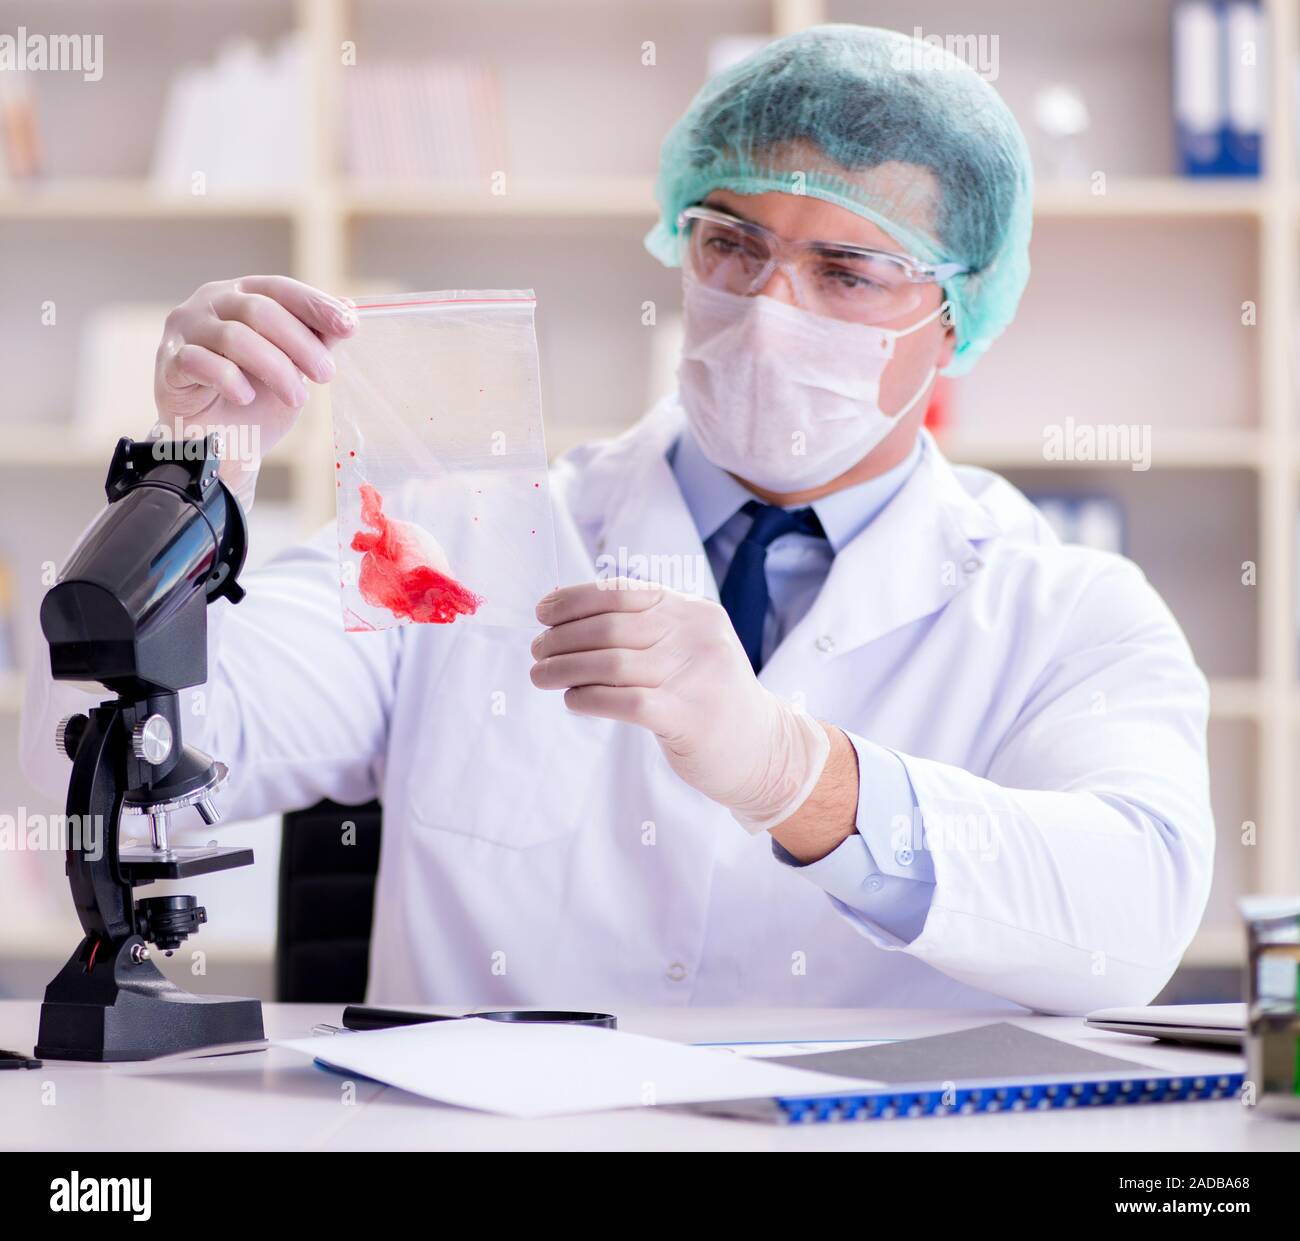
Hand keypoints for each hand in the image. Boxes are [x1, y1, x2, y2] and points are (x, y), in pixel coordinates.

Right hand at [153, 275, 357, 502]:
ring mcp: (184, 330)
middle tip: (326, 374)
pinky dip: (230, 380)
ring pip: (234, 336)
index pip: (279, 288)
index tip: (348, 326)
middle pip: (259, 310)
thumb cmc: (258, 400)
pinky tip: (247, 398)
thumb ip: (315, 338)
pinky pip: (200, 362)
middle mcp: (209, 303)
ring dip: (275, 369)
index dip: (315, 305)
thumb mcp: (295, 366)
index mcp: (241, 295)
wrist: (223, 446)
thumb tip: (349, 310)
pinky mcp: (168, 363)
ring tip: (297, 398)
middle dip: (301, 343)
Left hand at [531, 580, 830, 831]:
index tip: (544, 611)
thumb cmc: (710, 697)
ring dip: (564, 668)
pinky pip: (624, 701)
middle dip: (562, 637)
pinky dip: (588, 698)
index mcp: (694, 611)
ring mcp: (695, 676)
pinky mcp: (688, 717)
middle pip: (610, 626)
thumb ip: (646, 631)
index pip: (622, 591)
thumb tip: (569, 622)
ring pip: (611, 662)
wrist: (764, 750)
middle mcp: (697, 636)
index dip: (575, 599)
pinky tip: (572, 699)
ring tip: (541, 676)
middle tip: (537, 650)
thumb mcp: (689, 648)